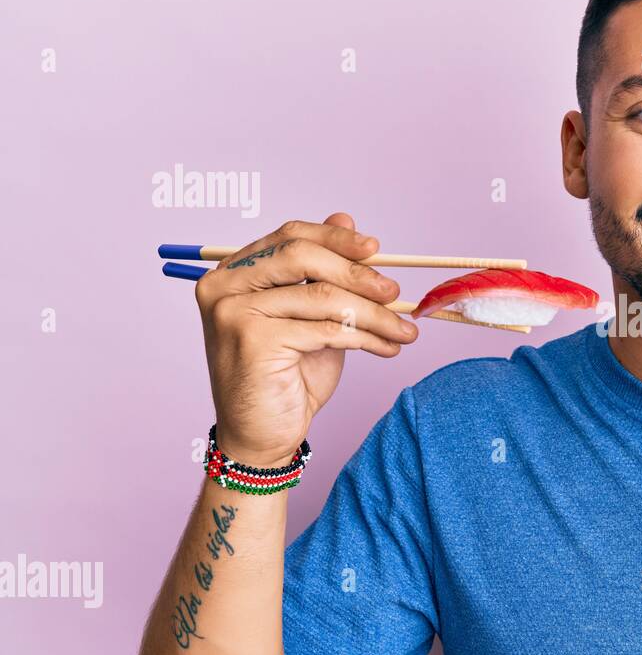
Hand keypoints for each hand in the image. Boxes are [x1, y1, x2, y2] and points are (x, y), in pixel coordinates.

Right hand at [194, 213, 418, 466]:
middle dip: (358, 273)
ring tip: (404, 329)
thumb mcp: (312, 316)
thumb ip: (323, 272)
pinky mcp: (253, 340)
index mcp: (232, 273)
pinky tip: (388, 347)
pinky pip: (326, 329)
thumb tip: (344, 218)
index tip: (376, 248)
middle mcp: (223, 287)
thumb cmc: (288, 377)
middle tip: (395, 291)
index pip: (289, 237)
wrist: (263, 436)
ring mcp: (233, 312)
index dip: (335, 239)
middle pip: (302, 256)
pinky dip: (366, 337)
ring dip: (375, 314)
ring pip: (322, 297)